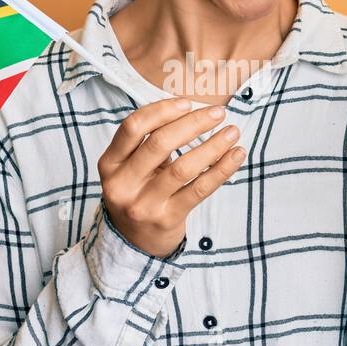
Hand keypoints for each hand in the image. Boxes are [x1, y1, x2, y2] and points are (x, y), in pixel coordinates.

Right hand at [98, 97, 244, 256]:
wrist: (133, 243)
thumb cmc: (138, 193)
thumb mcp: (131, 168)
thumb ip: (150, 142)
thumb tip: (191, 111)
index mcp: (110, 163)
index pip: (133, 127)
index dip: (162, 110)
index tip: (187, 102)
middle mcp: (122, 185)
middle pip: (159, 144)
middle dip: (193, 123)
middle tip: (218, 113)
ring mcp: (143, 205)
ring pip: (183, 168)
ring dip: (212, 146)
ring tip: (232, 132)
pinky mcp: (166, 220)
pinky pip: (199, 190)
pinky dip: (221, 170)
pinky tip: (236, 156)